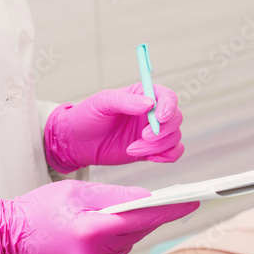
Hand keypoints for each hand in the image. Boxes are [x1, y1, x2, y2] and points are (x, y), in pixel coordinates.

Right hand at [0, 180, 196, 253]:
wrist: (9, 236)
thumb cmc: (39, 209)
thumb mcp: (77, 191)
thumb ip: (115, 196)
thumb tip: (147, 199)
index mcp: (90, 229)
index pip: (141, 218)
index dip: (169, 210)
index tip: (192, 202)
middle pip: (135, 232)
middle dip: (137, 217)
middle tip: (133, 204)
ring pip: (124, 246)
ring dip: (120, 233)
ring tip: (95, 222)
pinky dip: (109, 246)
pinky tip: (89, 238)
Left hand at [44, 83, 183, 172]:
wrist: (77, 143)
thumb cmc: (87, 117)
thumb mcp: (102, 103)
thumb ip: (125, 102)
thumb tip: (149, 104)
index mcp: (143, 96)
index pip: (168, 97)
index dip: (169, 107)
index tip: (159, 118)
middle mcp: (152, 113)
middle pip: (175, 119)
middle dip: (163, 130)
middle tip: (143, 136)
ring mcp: (153, 133)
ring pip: (174, 138)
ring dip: (157, 146)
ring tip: (132, 149)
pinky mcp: (151, 150)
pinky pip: (172, 153)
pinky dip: (167, 157)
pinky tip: (149, 158)